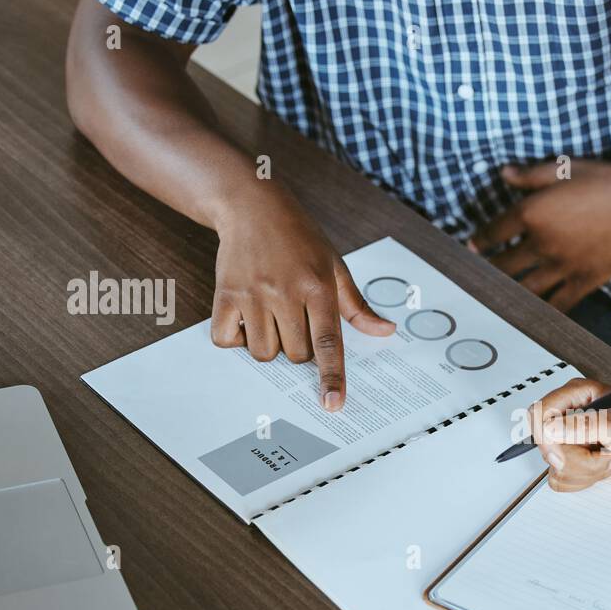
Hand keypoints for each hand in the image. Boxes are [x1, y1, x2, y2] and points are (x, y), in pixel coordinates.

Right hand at [210, 188, 394, 409]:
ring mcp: (253, 294)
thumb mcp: (335, 267)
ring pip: (264, 353)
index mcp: (318, 287)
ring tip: (271, 317)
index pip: (328, 342)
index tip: (333, 403)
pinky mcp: (225, 295)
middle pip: (295, 354)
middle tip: (294, 320)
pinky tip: (246, 319)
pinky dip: (236, 339)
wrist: (253, 207)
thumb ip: (357, 306)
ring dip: (269, 346)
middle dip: (299, 350)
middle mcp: (285, 292)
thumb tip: (385, 331)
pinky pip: (228, 340)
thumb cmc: (299, 239)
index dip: (332, 376)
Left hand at [470, 159, 610, 311]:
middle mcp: (542, 243)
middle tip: (476, 281)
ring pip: (526, 288)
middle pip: (504, 265)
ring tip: (496, 302)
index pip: (493, 232)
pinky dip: (543, 312)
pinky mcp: (583, 280)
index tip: (471, 249)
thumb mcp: (562, 168)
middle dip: (488, 272)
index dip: (478, 242)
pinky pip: (558, 303)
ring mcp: (563, 266)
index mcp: (532, 213)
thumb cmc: (602, 179)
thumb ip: (529, 175)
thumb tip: (504, 174)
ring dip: (508, 295)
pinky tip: (533, 318)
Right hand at [530, 378, 610, 491]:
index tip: (564, 448)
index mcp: (579, 395)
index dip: (546, 435)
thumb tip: (549, 429)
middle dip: (577, 457)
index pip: (539, 413)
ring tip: (610, 456)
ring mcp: (575, 441)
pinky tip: (606, 467)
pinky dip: (585, 479)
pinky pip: (562, 479)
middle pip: (545, 445)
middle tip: (602, 450)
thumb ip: (583, 425)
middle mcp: (573, 417)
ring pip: (555, 465)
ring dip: (587, 469)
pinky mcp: (580, 461)